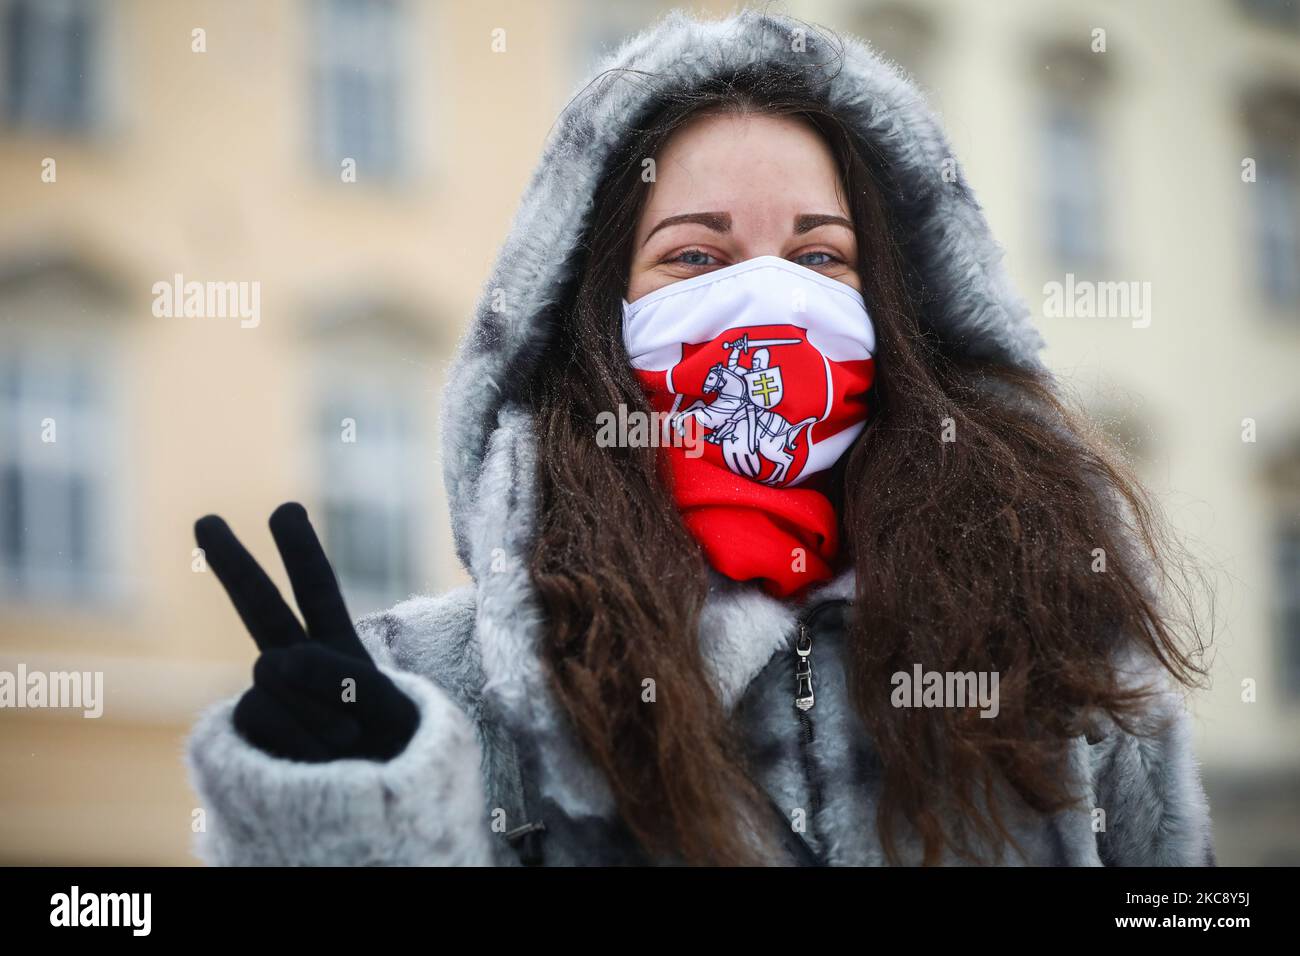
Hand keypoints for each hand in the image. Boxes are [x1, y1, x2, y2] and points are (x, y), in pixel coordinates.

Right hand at [195, 502, 418, 761]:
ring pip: (271, 671)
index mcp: (338, 649)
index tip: (284, 508)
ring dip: (314, 705)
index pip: (317, 594)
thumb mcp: (387, 704)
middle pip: (260, 607)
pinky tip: (317, 758)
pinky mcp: (251, 733)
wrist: (377, 808)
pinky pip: (261, 713)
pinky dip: (295, 733)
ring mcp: (271, 699)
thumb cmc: (393, 753)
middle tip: (206, 518)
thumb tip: (275, 659)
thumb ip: (338, 672)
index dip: (301, 554)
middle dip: (233, 564)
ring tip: (346, 738)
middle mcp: (297, 667)